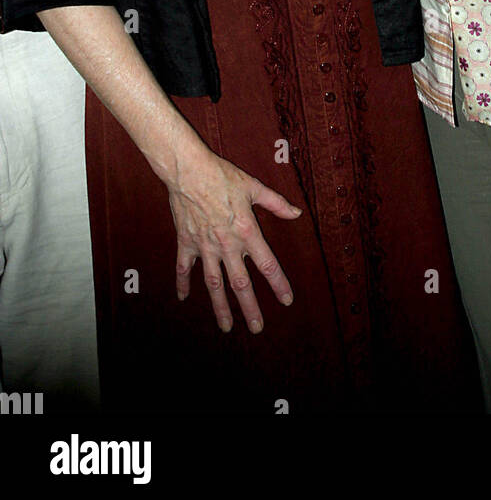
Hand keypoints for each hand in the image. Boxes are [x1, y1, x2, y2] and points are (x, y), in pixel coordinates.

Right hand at [167, 149, 301, 332]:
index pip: (267, 265)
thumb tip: (297, 212)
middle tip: (257, 328)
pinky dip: (183, 283)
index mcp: (247, 232)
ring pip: (214, 284)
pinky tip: (183, 298)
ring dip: (221, 307)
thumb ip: (276, 204)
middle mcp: (227, 245)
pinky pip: (184, 268)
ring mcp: (204, 246)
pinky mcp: (186, 242)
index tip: (287, 300)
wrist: (189, 171)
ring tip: (226, 327)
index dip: (279, 284)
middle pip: (241, 283)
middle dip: (250, 308)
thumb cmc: (223, 176)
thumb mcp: (254, 187)